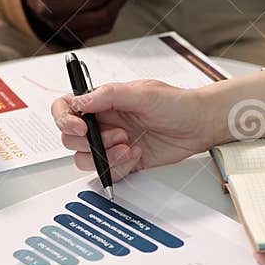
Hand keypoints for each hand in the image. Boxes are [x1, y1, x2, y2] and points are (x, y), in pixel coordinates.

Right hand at [51, 79, 218, 180]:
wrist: (200, 124)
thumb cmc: (176, 103)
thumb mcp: (142, 93)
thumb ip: (109, 95)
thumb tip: (80, 100)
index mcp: (103, 101)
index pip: (66, 107)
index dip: (64, 119)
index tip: (79, 127)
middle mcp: (104, 122)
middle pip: (72, 138)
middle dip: (91, 141)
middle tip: (118, 134)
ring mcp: (112, 143)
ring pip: (86, 158)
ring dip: (104, 156)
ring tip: (128, 146)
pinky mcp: (124, 161)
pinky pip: (108, 171)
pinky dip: (119, 166)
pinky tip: (137, 154)